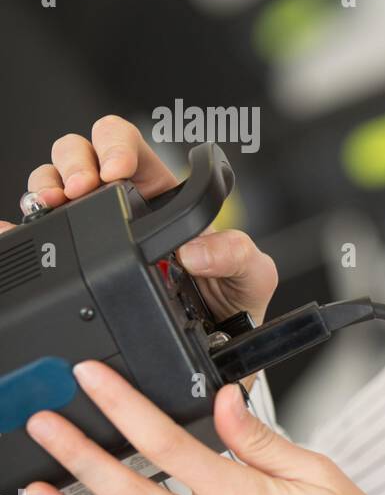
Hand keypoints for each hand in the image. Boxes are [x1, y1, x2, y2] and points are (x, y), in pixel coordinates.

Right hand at [0, 115, 277, 326]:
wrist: (212, 349)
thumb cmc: (232, 298)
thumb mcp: (250, 273)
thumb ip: (236, 253)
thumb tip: (195, 250)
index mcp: (163, 194)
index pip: (129, 145)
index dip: (115, 144)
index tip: (116, 170)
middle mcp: (122, 205)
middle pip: (79, 153)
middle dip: (73, 161)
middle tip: (82, 188)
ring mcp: (92, 233)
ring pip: (51, 185)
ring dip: (45, 186)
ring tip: (55, 205)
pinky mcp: (73, 263)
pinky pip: (35, 237)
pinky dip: (19, 230)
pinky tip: (12, 232)